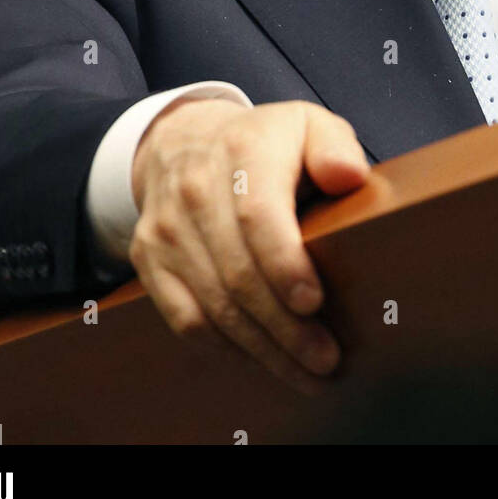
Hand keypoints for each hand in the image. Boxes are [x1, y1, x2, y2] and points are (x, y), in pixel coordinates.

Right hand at [129, 98, 369, 393]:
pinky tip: (261, 360)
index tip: (314, 302)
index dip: (284, 263)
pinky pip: (185, 319)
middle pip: (237, 273)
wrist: (182, 140)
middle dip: (284, 327)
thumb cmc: (264, 144)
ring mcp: (167, 227)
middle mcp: (196, 188)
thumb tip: (349, 177)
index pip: (257, 214)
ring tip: (306, 373)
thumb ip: (334, 146)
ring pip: (212, 305)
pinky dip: (226, 348)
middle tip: (326, 360)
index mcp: (242, 151)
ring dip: (261, 349)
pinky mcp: (148, 259)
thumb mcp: (306, 125)